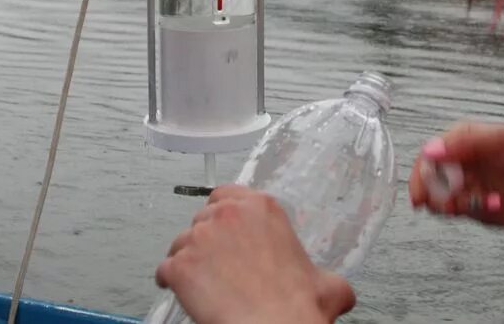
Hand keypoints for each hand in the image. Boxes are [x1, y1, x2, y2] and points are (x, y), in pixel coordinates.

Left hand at [155, 185, 355, 323]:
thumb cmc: (296, 308)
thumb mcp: (328, 285)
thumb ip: (326, 277)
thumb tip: (338, 290)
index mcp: (261, 208)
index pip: (226, 194)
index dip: (222, 213)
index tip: (224, 228)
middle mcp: (227, 214)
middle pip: (202, 218)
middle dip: (207, 239)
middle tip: (218, 264)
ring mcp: (199, 237)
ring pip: (181, 242)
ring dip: (188, 259)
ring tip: (202, 283)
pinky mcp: (179, 264)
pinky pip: (165, 269)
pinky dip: (171, 281)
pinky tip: (185, 293)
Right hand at [408, 122, 503, 225]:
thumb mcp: (499, 141)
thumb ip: (464, 143)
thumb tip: (429, 151)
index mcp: (461, 140)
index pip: (429, 156)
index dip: (421, 175)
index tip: (420, 194)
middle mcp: (459, 162)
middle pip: (429, 179)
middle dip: (433, 193)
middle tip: (446, 204)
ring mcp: (466, 185)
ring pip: (439, 197)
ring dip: (450, 203)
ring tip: (472, 203)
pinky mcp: (475, 206)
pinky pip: (457, 210)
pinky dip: (468, 210)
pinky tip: (492, 203)